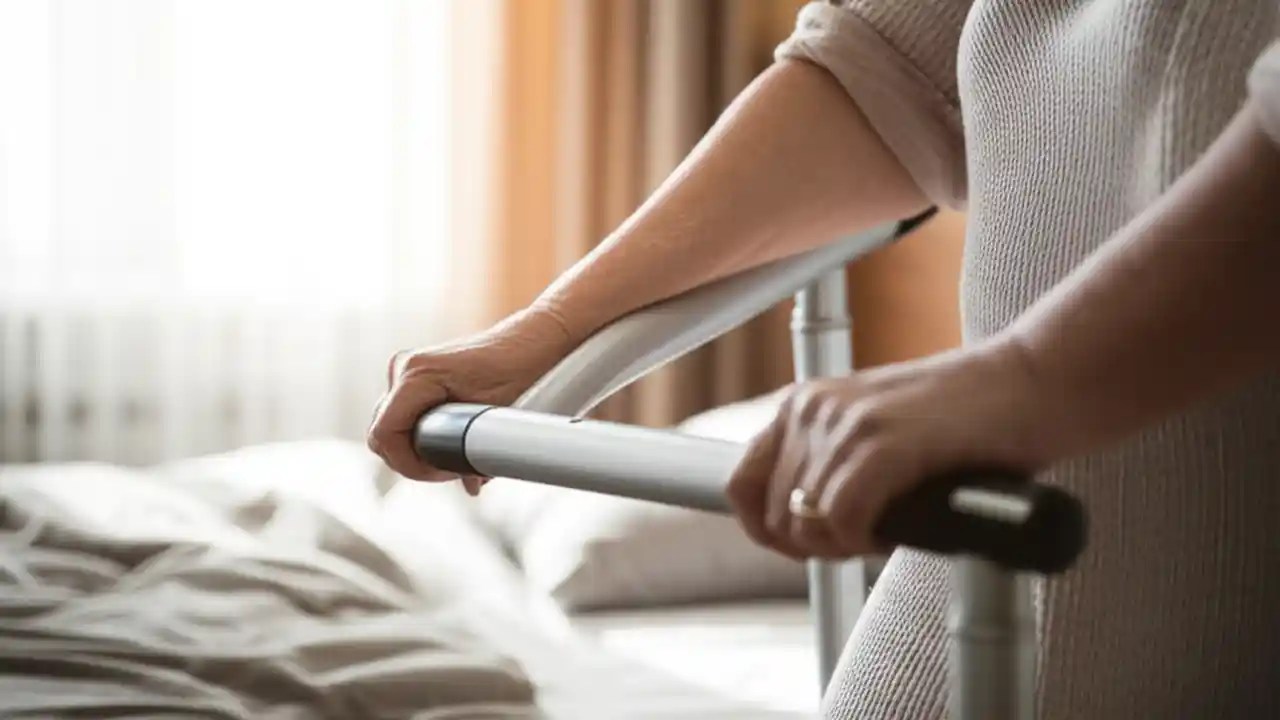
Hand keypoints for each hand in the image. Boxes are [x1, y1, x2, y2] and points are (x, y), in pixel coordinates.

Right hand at [367, 307, 576, 492]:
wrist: (529, 339)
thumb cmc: (516, 366)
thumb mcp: (491, 414)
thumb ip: (469, 449)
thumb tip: (468, 485)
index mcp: (416, 374)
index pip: (384, 435)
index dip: (409, 464)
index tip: (442, 472)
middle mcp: (403, 369)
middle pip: (384, 435)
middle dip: (415, 461)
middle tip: (452, 470)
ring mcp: (406, 371)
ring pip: (392, 428)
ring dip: (419, 449)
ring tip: (456, 458)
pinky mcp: (415, 377)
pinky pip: (404, 416)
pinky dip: (423, 436)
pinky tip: (451, 445)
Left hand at [725, 342, 1049, 559]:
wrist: (1032, 383)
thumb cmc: (966, 421)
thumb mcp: (875, 434)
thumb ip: (831, 466)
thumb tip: (798, 528)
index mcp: (802, 405)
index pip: (742, 484)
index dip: (770, 530)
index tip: (812, 543)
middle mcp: (811, 408)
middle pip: (774, 517)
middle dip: (818, 544)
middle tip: (869, 537)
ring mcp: (844, 424)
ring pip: (806, 524)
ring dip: (849, 544)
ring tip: (894, 524)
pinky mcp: (881, 444)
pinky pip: (842, 520)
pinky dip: (868, 540)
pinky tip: (901, 526)